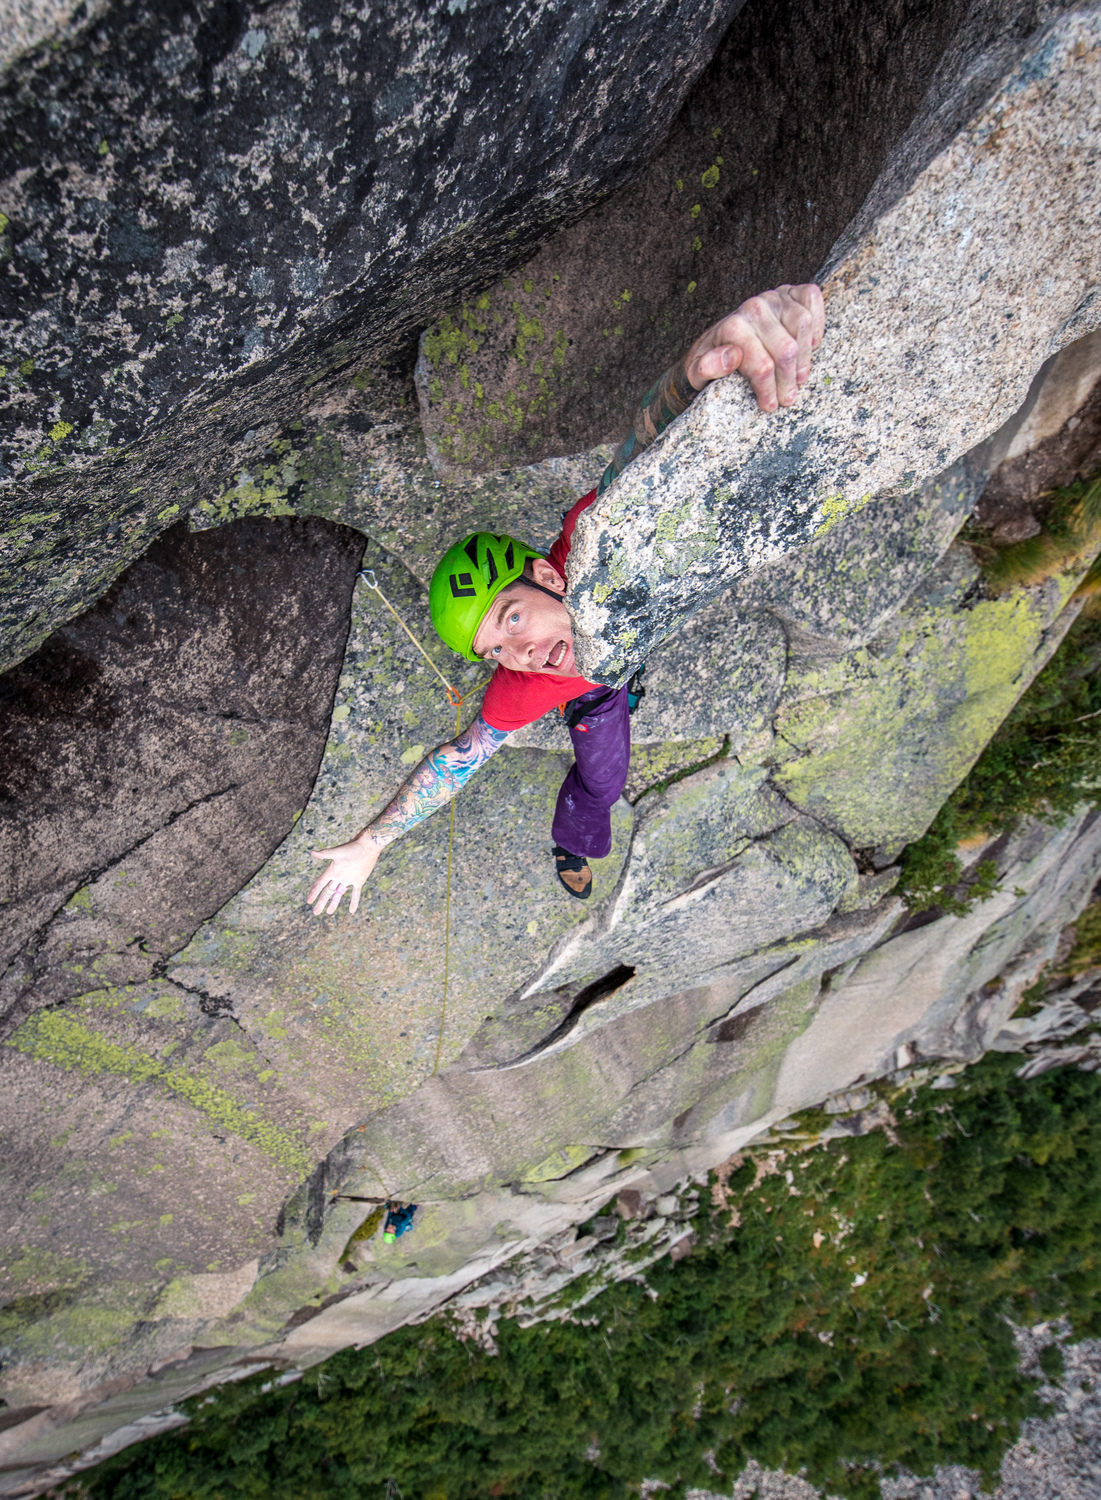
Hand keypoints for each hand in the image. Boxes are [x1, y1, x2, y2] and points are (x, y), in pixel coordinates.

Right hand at [307, 834, 382, 915]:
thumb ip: (325, 854)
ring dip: (334, 903)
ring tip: (329, 912)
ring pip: (339, 894)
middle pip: (328, 892)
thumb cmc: (351, 847)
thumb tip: (312, 852)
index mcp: (332, 870)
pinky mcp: (359, 880)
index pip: (320, 884)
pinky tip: (352, 910)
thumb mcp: (337, 852)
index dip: (314, 892)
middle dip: (321, 902)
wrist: (367, 846)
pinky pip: (355, 893)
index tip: (308, 901)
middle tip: (315, 912)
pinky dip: (354, 902)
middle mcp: (339, 876)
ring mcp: (348, 879)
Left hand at [684, 283, 824, 411]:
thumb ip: (708, 367)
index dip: (768, 389)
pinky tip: (810, 344)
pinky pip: (812, 298)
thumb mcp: (699, 371)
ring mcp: (773, 297)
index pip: (761, 364)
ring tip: (798, 378)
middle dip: (787, 380)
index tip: (770, 405)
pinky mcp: (790, 292)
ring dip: (804, 357)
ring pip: (802, 325)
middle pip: (786, 349)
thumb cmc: (714, 358)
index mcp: (732, 327)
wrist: (723, 337)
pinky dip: (817, 320)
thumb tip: (731, 357)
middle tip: (787, 398)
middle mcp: (753, 307)